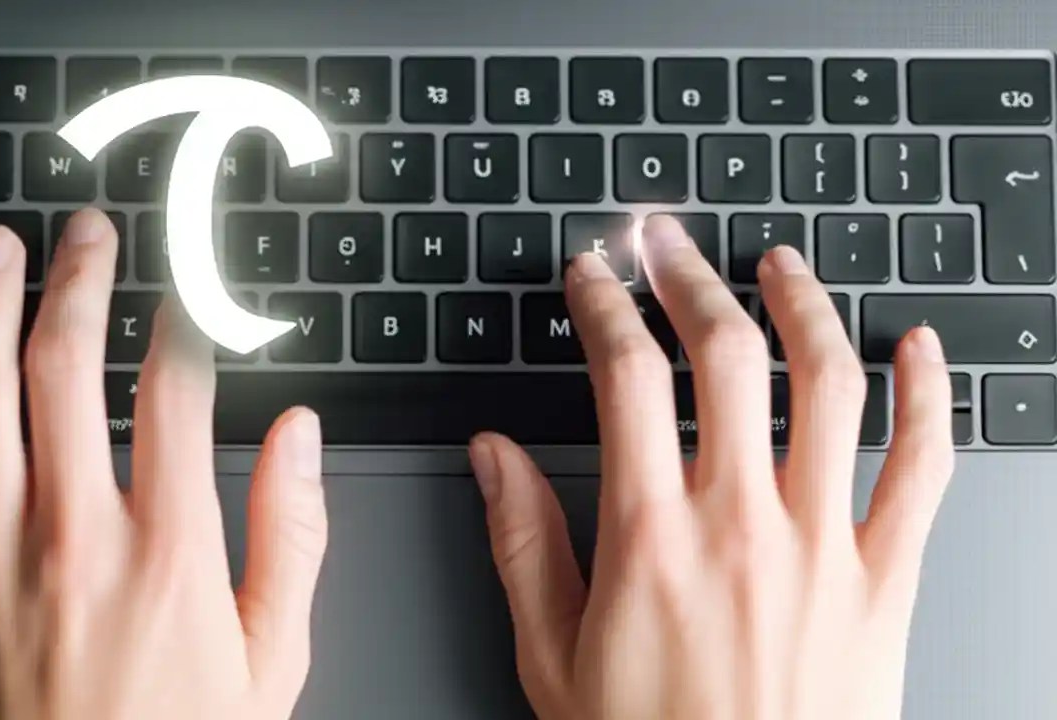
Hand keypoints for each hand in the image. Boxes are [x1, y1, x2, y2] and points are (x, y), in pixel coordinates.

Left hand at [0, 209, 328, 719]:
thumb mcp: (272, 661)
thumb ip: (294, 536)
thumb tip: (302, 436)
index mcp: (171, 550)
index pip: (177, 388)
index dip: (185, 315)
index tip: (186, 284)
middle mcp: (76, 539)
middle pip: (67, 367)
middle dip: (82, 278)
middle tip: (90, 235)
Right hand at [470, 215, 952, 719]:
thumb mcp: (552, 653)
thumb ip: (522, 541)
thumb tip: (492, 456)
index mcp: (652, 536)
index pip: (626, 377)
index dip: (605, 305)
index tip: (593, 276)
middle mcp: (742, 523)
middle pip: (724, 356)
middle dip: (689, 276)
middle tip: (666, 240)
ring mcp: (823, 545)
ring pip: (828, 387)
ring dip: (802, 307)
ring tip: (778, 264)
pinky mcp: (886, 578)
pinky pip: (924, 467)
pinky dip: (928, 396)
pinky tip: (918, 347)